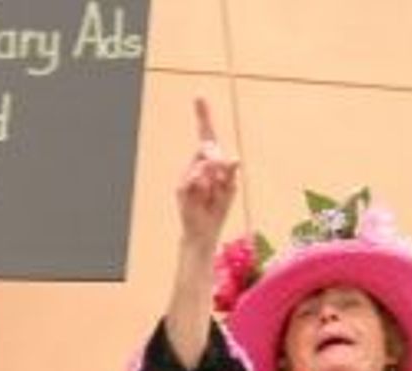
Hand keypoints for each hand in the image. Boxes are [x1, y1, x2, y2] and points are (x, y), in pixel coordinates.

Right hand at [176, 97, 238, 248]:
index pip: (206, 135)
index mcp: (210, 163)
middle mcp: (197, 165)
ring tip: (212, 197)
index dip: (203, 116)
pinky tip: (204, 196)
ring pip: (204, 163)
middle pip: (208, 147)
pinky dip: (204, 185)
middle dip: (219, 163)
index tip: (198, 97)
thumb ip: (229, 172)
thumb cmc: (217, 210)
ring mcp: (187, 175)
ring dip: (215, 181)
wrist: (202, 232)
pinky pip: (195, 177)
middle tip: (222, 182)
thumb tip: (226, 158)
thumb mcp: (230, 189)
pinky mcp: (181, 186)